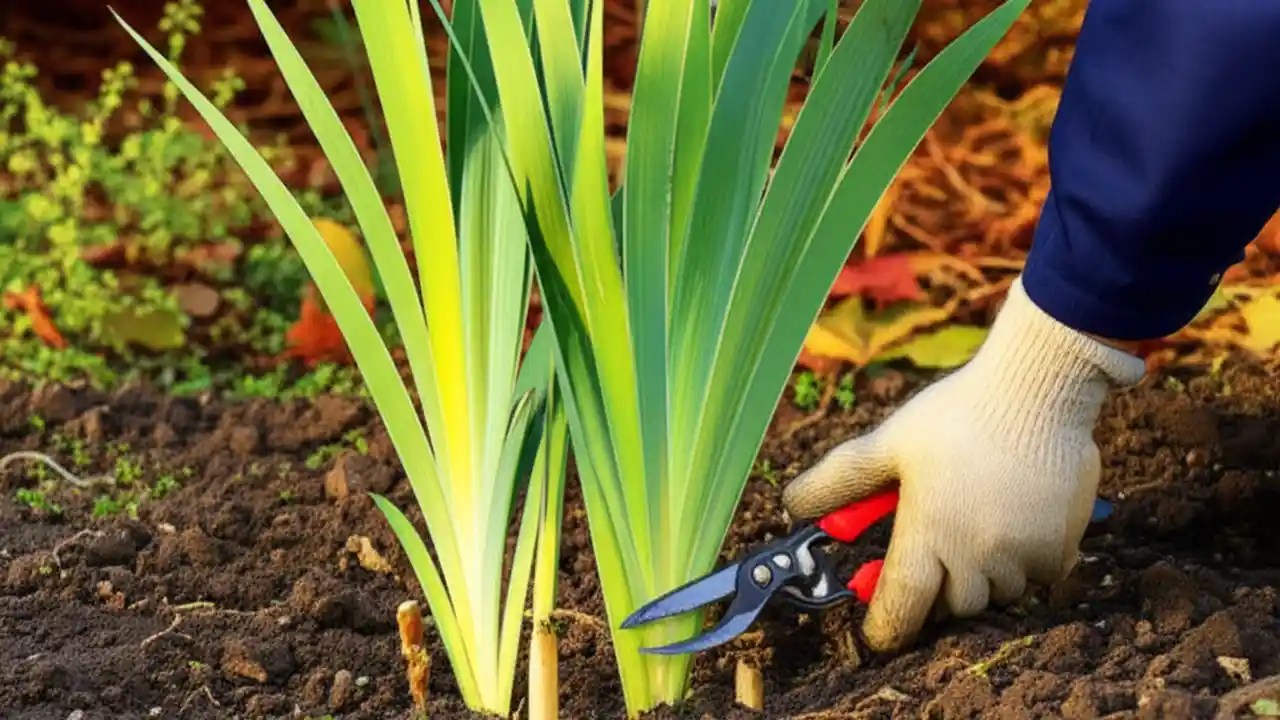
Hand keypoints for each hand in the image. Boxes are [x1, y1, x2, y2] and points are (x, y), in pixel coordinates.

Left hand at [781, 276, 1144, 651]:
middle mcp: (977, 558)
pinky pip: (1033, 579)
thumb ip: (838, 480)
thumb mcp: (887, 444)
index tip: (877, 631)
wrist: (1037, 391)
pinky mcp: (1060, 553)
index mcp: (928, 535)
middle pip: (950, 607)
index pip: (901, 609)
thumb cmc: (955, 415)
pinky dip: (1019, 563)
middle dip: (935, 589)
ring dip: (979, 575)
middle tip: (930, 550)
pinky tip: (1010, 518)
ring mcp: (1023, 559)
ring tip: (971, 523)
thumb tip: (792, 506)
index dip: (885, 627)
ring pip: (995, 596)